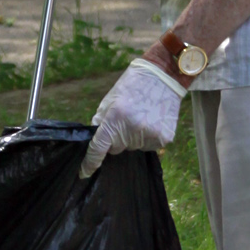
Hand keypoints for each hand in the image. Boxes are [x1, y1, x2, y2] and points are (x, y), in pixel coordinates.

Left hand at [81, 57, 186, 178]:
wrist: (164, 76)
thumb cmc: (133, 85)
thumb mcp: (110, 99)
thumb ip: (100, 121)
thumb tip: (95, 141)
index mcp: (116, 117)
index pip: (99, 147)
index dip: (90, 162)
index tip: (84, 173)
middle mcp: (133, 129)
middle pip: (117, 148)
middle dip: (117, 138)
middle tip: (126, 119)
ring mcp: (150, 135)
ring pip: (133, 147)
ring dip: (134, 137)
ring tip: (142, 116)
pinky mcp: (165, 139)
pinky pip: (149, 146)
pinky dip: (148, 137)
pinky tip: (153, 120)